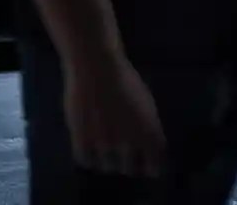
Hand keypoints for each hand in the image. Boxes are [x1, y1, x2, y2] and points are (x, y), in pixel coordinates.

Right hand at [63, 55, 166, 177]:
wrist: (95, 66)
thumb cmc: (123, 78)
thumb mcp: (145, 104)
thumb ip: (148, 127)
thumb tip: (148, 144)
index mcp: (149, 135)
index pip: (154, 166)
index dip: (149, 167)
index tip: (144, 165)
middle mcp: (130, 144)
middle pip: (129, 170)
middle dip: (126, 165)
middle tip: (120, 157)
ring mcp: (104, 143)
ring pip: (106, 167)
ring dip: (105, 161)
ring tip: (100, 151)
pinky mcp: (82, 139)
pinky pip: (84, 160)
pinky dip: (85, 156)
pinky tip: (85, 148)